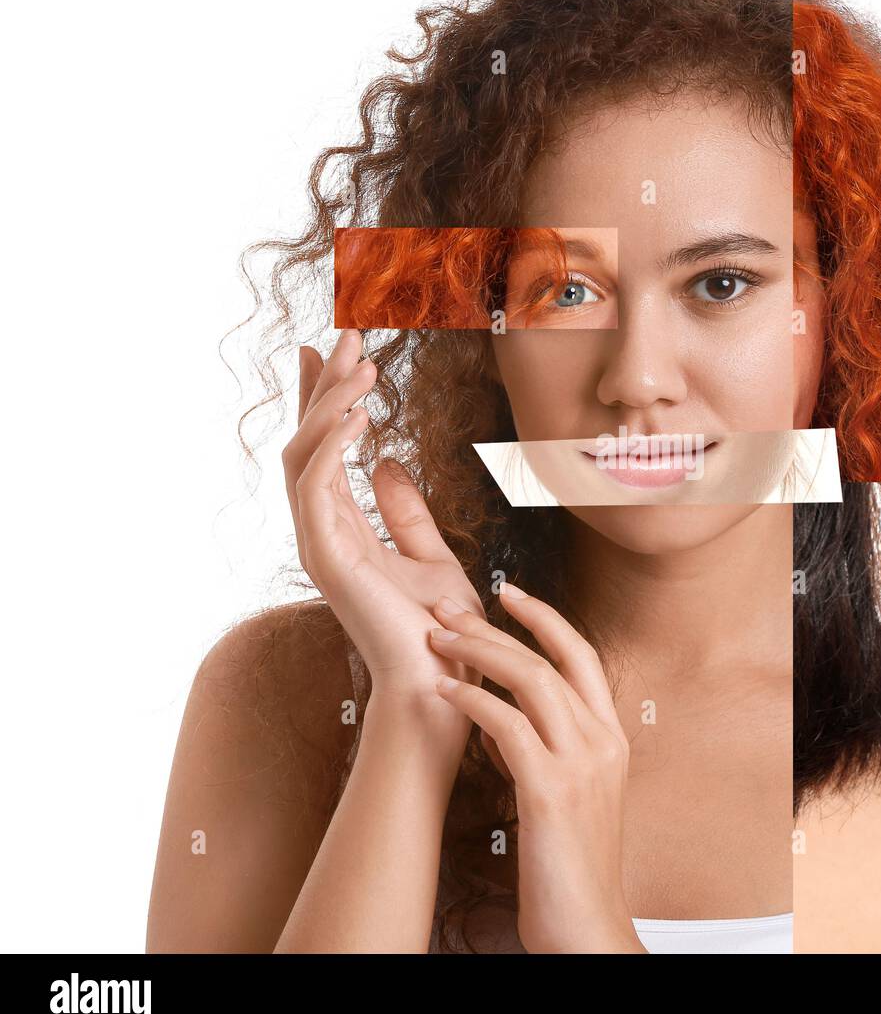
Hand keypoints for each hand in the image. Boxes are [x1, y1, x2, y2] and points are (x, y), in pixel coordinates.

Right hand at [283, 330, 482, 731]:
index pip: (323, 448)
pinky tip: (362, 415)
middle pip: (307, 440)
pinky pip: (319, 487)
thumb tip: (387, 463)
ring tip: (362, 361)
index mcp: (342, 526)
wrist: (442, 679)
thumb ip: (405, 510)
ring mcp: (320, 544)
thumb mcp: (430, 553)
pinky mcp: (327, 557)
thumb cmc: (440, 625)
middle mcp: (322, 531)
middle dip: (325, 384)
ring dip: (331, 402)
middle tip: (345, 333)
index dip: (322, 398)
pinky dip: (333, 446)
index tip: (326, 350)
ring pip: (304, 454)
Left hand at [426, 586, 645, 953]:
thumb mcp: (566, 795)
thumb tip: (499, 719)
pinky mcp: (552, 793)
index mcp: (611, 739)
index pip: (582, 657)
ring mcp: (581, 766)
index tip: (509, 593)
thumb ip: (541, 751)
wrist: (587, 929)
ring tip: (437, 641)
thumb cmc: (568, 868)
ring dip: (480, 653)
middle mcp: (603, 743)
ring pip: (532, 681)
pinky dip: (474, 703)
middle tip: (449, 608)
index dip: (547, 619)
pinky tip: (444, 694)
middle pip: (552, 659)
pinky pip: (509, 728)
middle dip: (498, 626)